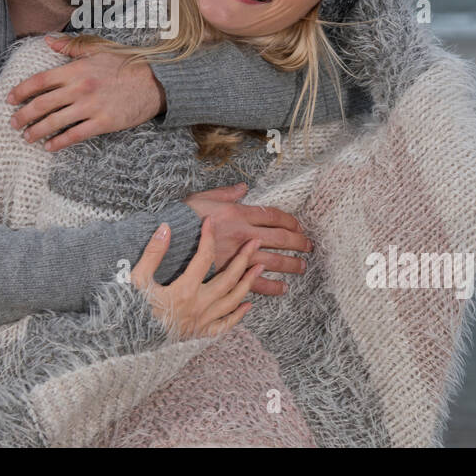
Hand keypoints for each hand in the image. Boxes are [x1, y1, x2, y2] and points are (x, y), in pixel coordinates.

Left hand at [5, 36, 164, 151]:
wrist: (155, 81)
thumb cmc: (125, 63)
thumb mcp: (97, 49)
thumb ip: (70, 46)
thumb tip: (47, 41)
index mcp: (75, 69)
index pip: (40, 81)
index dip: (21, 91)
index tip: (10, 99)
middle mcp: (79, 88)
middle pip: (42, 104)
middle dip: (23, 115)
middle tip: (12, 123)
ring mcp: (91, 107)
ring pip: (55, 122)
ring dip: (36, 131)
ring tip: (27, 137)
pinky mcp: (103, 123)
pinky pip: (75, 135)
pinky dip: (59, 142)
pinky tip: (49, 147)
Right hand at [131, 219, 260, 339]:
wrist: (127, 340)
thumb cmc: (130, 308)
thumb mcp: (137, 278)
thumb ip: (153, 252)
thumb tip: (165, 227)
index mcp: (184, 290)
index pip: (203, 258)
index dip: (208, 237)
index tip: (210, 221)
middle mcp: (198, 306)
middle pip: (228, 279)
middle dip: (243, 259)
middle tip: (255, 242)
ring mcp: (201, 321)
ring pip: (232, 301)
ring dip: (248, 283)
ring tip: (260, 267)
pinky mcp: (199, 333)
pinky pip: (224, 325)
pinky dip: (238, 315)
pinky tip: (248, 305)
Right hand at [182, 182, 311, 295]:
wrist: (167, 243)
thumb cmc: (182, 218)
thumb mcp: (202, 198)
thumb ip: (225, 193)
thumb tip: (243, 188)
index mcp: (237, 214)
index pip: (273, 216)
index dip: (290, 221)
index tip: (299, 226)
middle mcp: (243, 235)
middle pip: (280, 238)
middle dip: (298, 242)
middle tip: (308, 246)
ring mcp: (237, 257)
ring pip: (273, 262)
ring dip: (291, 264)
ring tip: (301, 266)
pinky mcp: (229, 274)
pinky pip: (256, 284)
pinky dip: (271, 286)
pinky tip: (282, 288)